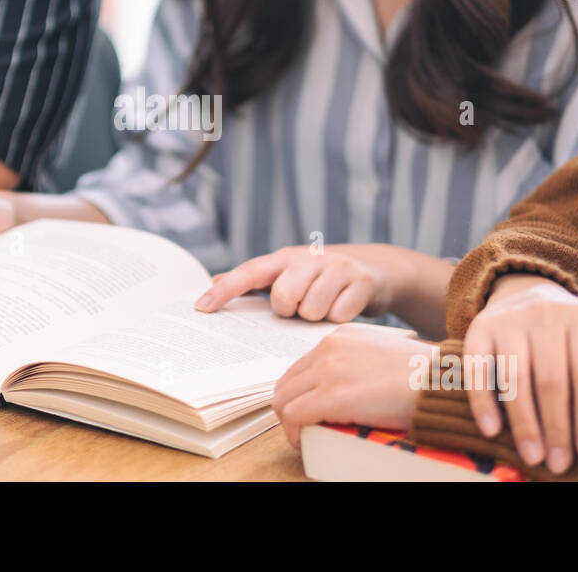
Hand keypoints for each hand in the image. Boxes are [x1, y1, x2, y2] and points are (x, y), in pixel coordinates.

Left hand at [195, 244, 403, 320]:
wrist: (376, 271)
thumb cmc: (320, 279)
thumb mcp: (289, 274)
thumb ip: (255, 281)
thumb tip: (213, 282)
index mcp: (285, 258)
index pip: (250, 271)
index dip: (225, 290)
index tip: (202, 307)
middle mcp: (309, 258)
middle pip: (284, 297)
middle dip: (289, 311)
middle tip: (299, 309)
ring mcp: (337, 268)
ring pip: (312, 310)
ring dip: (315, 318)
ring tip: (323, 309)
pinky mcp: (361, 282)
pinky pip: (339, 316)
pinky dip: (338, 320)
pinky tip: (343, 310)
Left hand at [272, 324, 434, 445]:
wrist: (442, 381)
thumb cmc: (421, 375)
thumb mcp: (379, 354)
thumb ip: (355, 362)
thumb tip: (340, 388)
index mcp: (340, 337)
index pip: (300, 367)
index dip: (298, 393)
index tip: (306, 411)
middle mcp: (329, 348)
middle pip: (286, 383)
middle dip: (290, 409)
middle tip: (302, 428)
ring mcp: (330, 370)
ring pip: (284, 400)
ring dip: (290, 423)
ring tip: (304, 437)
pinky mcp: (334, 396)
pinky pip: (294, 417)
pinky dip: (294, 433)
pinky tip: (304, 441)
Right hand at [465, 275, 577, 473]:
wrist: (525, 290)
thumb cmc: (569, 326)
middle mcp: (543, 315)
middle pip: (550, 379)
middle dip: (556, 426)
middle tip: (559, 463)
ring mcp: (507, 321)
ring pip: (514, 378)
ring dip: (523, 423)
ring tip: (532, 456)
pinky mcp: (478, 328)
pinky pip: (477, 369)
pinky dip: (482, 401)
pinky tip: (492, 430)